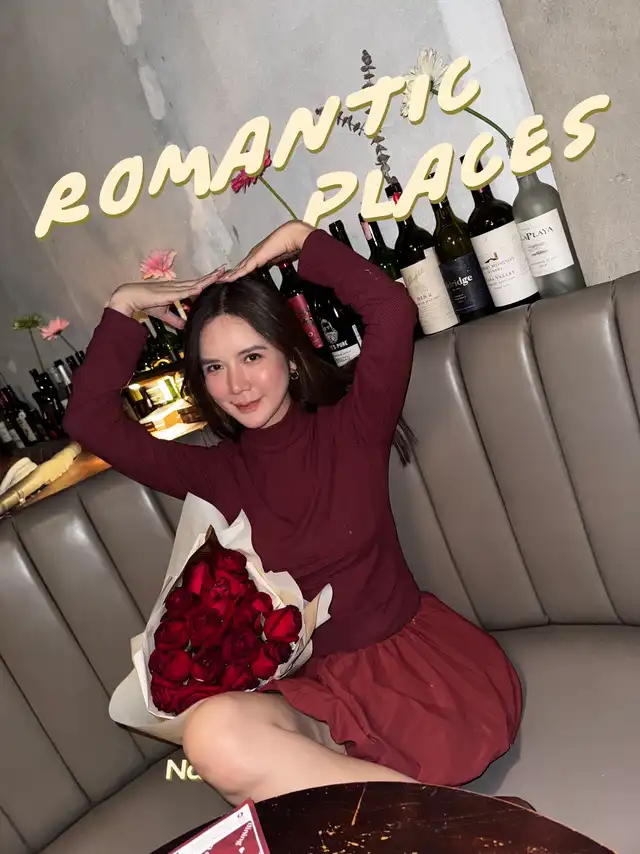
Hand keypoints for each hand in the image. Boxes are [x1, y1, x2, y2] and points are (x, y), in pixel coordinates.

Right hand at [108, 267, 226, 327]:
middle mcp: (178, 285)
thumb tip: (184, 326)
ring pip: (196, 282)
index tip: (220, 278)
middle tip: (227, 270)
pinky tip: (207, 284)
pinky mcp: (171, 292)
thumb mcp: (164, 314)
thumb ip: (175, 319)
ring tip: (222, 272)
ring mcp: (175, 287)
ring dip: (209, 278)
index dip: (208, 281)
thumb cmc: (145, 303)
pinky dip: (198, 286)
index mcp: (177, 289)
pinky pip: (187, 289)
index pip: (196, 284)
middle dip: (213, 276)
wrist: (131, 297)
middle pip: (200, 280)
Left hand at [220, 221, 313, 282]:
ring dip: (230, 275)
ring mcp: (255, 255)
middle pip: (241, 266)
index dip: (241, 271)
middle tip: (221, 279)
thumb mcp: (284, 257)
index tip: (235, 277)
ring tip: (220, 281)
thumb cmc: (293, 244)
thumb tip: (281, 267)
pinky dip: (235, 275)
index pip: (249, 265)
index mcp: (262, 254)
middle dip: (232, 273)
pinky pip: (244, 269)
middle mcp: (256, 254)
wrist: (294, 236)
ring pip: (239, 268)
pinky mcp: (256, 258)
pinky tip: (228, 280)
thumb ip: (279, 262)